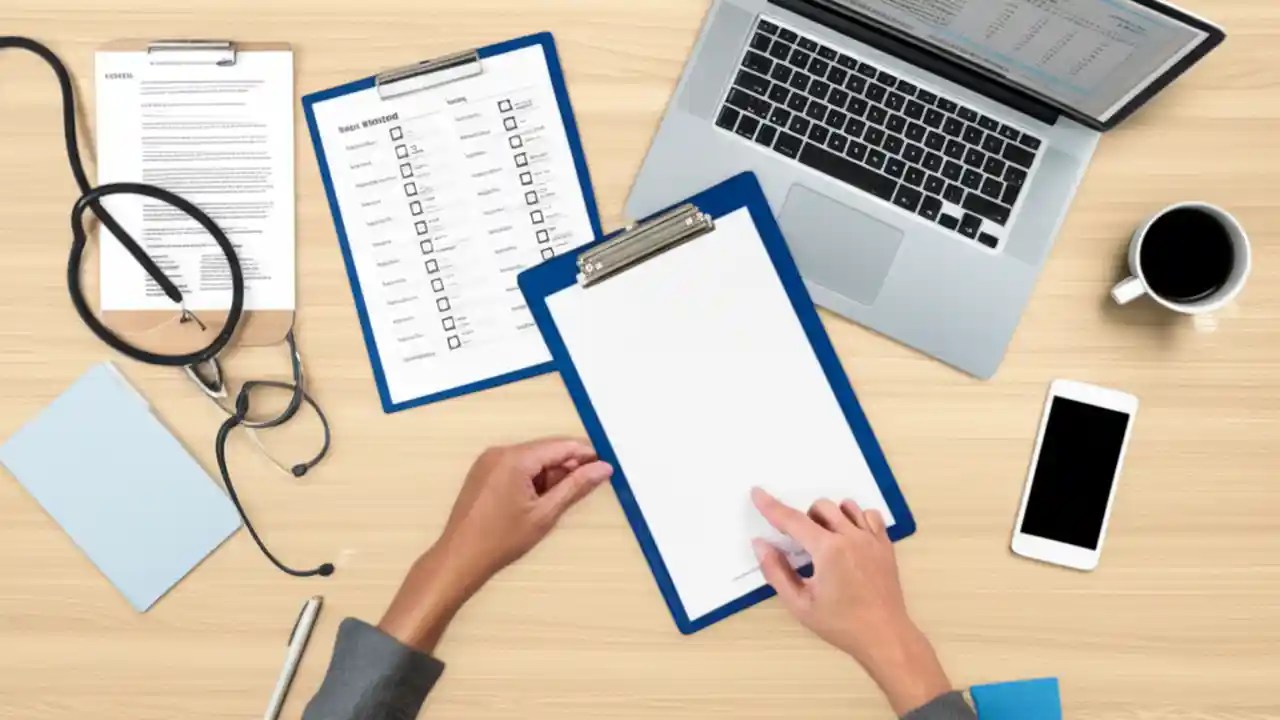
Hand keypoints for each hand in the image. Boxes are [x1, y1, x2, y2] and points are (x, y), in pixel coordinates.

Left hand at [380, 439, 612, 651]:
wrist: (460, 558)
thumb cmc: (502, 539)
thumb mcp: (545, 514)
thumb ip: (575, 487)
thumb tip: (603, 468)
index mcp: (515, 459)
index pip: (560, 446)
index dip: (585, 454)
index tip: (605, 466)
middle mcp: (500, 452)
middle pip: (545, 450)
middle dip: (568, 465)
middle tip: (588, 486)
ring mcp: (488, 461)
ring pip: (532, 458)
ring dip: (551, 474)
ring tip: (561, 500)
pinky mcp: (483, 472)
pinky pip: (516, 466)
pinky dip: (533, 477)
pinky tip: (541, 499)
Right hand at [751, 488, 951, 715]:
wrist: (884, 635)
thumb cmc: (840, 624)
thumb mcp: (800, 604)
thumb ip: (776, 572)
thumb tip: (761, 544)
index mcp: (828, 550)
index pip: (793, 520)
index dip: (771, 506)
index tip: (757, 493)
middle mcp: (851, 537)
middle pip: (821, 507)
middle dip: (806, 519)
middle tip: (804, 545)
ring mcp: (872, 539)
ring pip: (846, 506)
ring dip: (831, 516)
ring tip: (827, 541)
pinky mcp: (886, 545)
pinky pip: (870, 515)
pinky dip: (856, 519)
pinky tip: (850, 538)